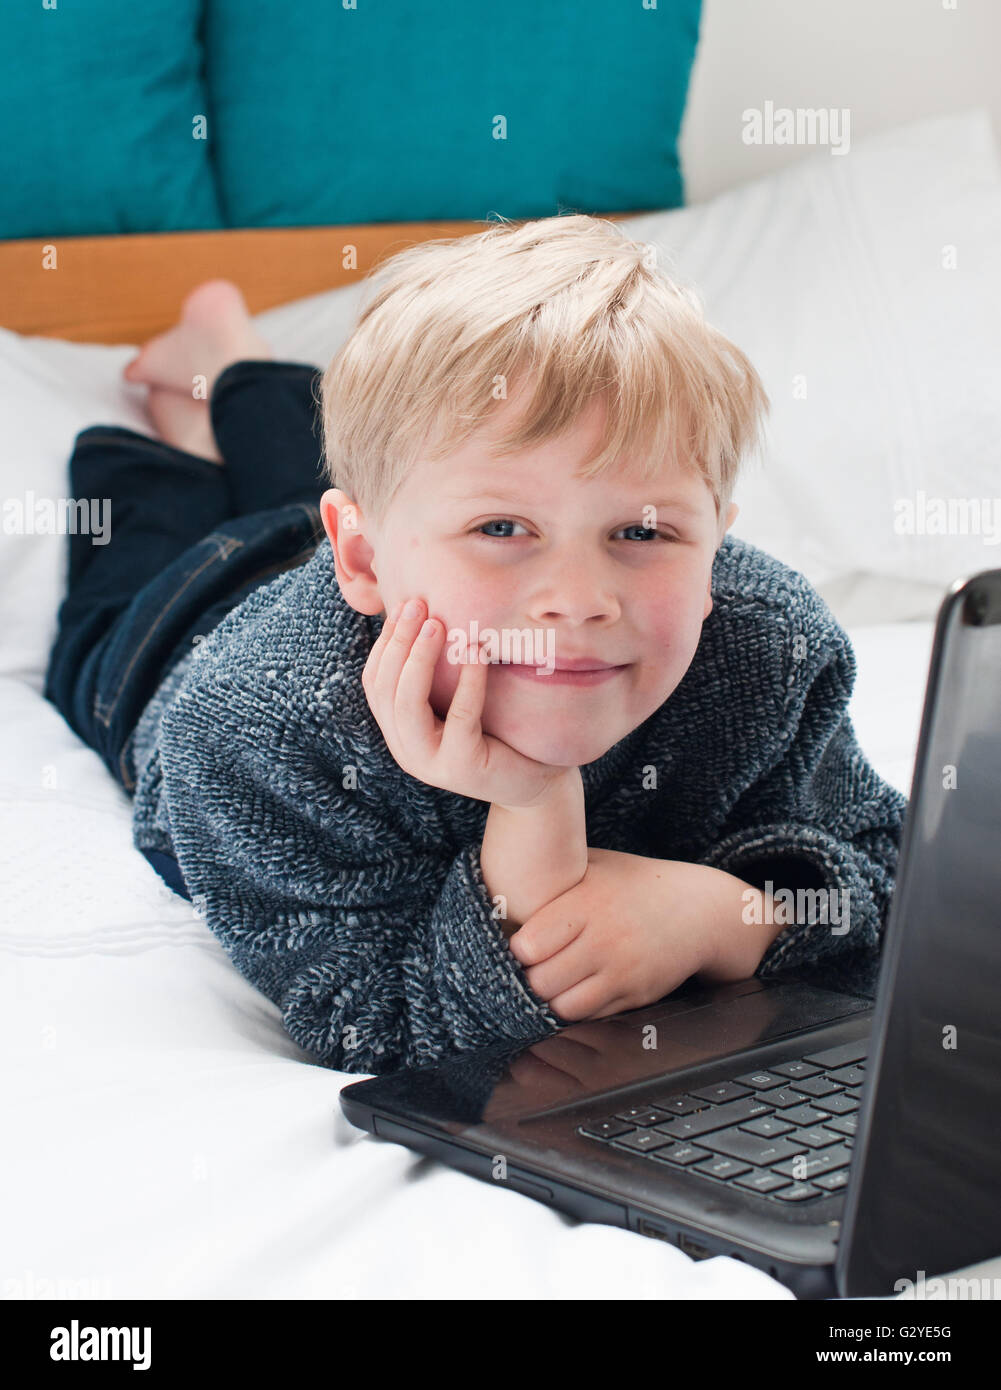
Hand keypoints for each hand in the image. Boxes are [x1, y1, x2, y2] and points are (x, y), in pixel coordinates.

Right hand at [362, 596, 568, 808]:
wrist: (535, 782)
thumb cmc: (499, 731)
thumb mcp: (460, 700)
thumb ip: (439, 673)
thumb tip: (429, 614)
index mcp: (399, 731)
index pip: (375, 682)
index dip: (386, 643)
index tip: (404, 606)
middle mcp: (406, 749)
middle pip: (385, 689)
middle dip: (398, 642)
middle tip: (417, 605)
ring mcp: (430, 763)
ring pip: (407, 705)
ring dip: (419, 659)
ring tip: (436, 624)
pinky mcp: (462, 768)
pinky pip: (460, 717)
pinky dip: (468, 680)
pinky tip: (477, 652)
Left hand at [507, 848, 753, 1021]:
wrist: (698, 910)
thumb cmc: (635, 883)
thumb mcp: (595, 865)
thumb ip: (555, 874)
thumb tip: (503, 881)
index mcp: (588, 902)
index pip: (528, 944)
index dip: (515, 950)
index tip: (517, 945)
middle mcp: (604, 939)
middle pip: (541, 981)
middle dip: (527, 980)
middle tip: (527, 971)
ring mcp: (622, 971)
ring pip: (564, 1007)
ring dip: (549, 1000)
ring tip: (548, 984)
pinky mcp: (636, 995)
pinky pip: (591, 1016)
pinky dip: (575, 1009)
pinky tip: (573, 991)